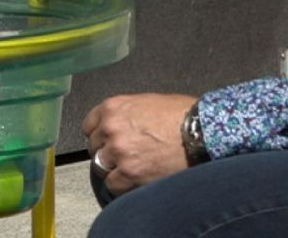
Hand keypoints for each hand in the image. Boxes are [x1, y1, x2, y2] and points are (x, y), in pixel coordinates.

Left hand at [82, 93, 196, 195]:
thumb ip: (126, 113)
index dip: (99, 135)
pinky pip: (113, 185)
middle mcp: (110, 128)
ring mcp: (118, 151)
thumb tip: (120, 124)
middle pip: (94, 147)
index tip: (105, 141)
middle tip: (123, 156)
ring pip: (101, 167)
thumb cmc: (179, 113)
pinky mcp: (129, 173)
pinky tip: (136, 180)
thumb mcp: (146, 102)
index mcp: (113, 107)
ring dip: (113, 169)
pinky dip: (122, 185)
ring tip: (131, 169)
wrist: (199, 130)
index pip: (88, 126)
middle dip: (106, 152)